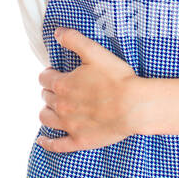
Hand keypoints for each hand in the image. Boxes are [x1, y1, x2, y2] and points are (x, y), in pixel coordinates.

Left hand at [36, 27, 142, 152]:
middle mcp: (61, 106)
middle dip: (50, 91)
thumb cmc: (117, 79)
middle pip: (45, 97)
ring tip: (54, 108)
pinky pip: (57, 145)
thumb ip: (73, 39)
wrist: (135, 106)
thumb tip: (56, 32)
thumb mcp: (95, 52)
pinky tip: (43, 140)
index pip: (44, 78)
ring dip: (47, 111)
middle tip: (61, 90)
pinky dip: (47, 143)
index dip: (49, 74)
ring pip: (46, 118)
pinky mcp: (79, 141)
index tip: (56, 74)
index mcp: (62, 84)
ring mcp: (69, 125)